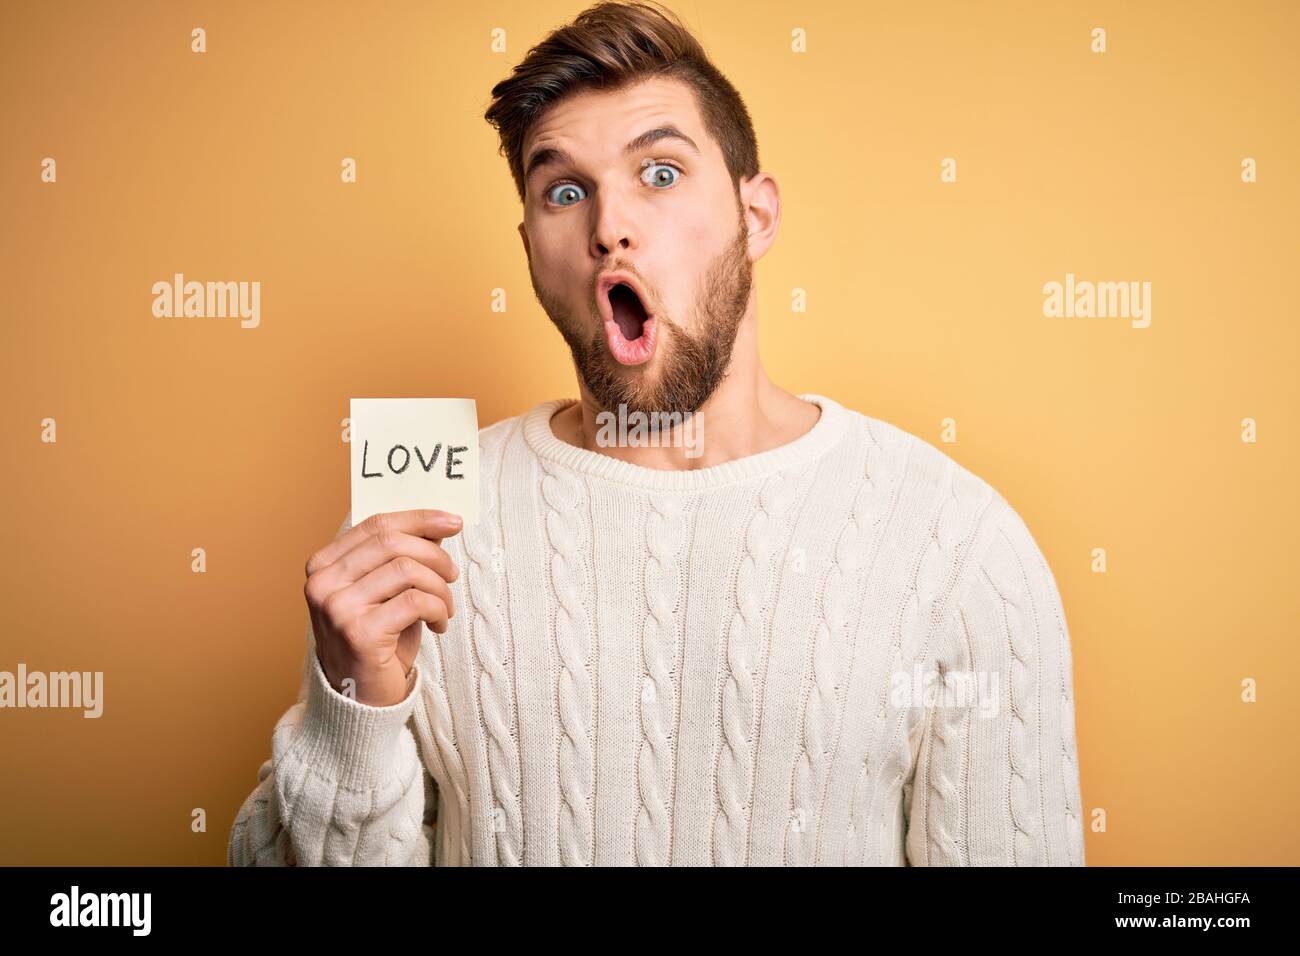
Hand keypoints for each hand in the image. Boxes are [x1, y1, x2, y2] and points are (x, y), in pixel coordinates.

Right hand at [303, 509, 462, 705]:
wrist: (359, 699)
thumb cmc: (377, 642)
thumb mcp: (387, 592)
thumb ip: (403, 557)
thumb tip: (437, 525)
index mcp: (324, 566)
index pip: (376, 525)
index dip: (419, 519)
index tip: (453, 521)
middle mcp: (323, 584)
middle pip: (392, 542)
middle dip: (434, 554)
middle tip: (453, 574)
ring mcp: (337, 608)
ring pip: (407, 570)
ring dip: (439, 587)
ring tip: (445, 607)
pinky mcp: (359, 633)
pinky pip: (416, 601)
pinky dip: (438, 609)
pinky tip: (438, 625)